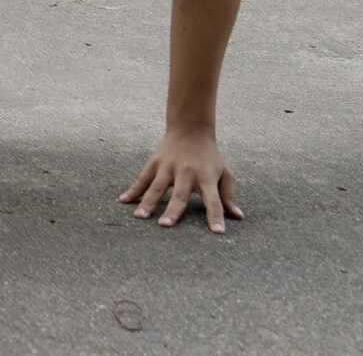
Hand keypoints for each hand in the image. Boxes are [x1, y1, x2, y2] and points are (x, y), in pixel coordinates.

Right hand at [121, 128, 242, 232]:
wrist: (191, 129)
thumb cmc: (210, 156)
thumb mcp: (225, 173)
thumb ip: (229, 195)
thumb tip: (239, 217)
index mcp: (206, 177)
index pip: (214, 200)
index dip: (216, 216)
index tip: (218, 232)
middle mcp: (187, 172)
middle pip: (179, 195)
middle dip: (173, 210)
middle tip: (165, 225)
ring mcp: (168, 167)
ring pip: (156, 188)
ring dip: (148, 202)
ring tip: (140, 217)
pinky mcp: (155, 163)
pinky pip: (142, 179)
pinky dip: (133, 190)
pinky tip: (124, 200)